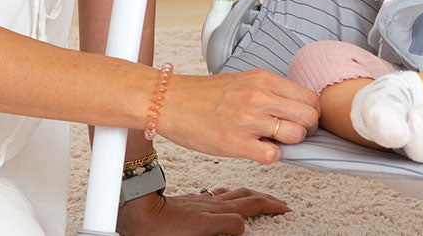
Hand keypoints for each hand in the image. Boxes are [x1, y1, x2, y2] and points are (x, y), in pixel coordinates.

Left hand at [117, 188, 291, 235]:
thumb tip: (244, 225)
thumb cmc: (160, 226)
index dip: (271, 205)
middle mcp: (211, 202)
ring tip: (260, 195)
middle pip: (246, 195)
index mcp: (216, 209)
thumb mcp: (198, 229)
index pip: (252, 204)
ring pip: (233, 193)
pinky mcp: (190, 202)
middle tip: (279, 202)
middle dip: (266, 197)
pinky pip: (217, 195)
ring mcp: (201, 200)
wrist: (137, 211)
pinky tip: (224, 196)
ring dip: (250, 194)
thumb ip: (224, 225)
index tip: (285, 208)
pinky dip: (229, 195)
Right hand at [158, 69, 319, 163]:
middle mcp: (260, 97)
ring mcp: (249, 120)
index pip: (310, 97)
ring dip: (289, 142)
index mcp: (263, 80)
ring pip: (296, 135)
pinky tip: (257, 149)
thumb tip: (293, 108)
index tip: (301, 118)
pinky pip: (273, 155)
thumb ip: (270, 92)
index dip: (310, 112)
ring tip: (272, 141)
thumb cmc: (204, 94)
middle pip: (310, 116)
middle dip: (307, 128)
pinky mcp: (237, 143)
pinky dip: (270, 156)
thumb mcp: (244, 80)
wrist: (171, 101)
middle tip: (292, 132)